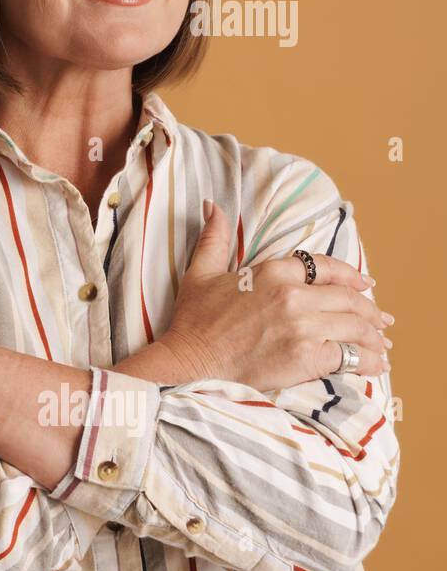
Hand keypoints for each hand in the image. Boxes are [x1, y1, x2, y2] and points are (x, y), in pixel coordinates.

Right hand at [157, 199, 391, 391]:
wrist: (190, 362)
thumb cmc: (194, 322)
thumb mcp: (200, 273)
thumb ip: (213, 238)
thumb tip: (212, 205)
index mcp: (272, 272)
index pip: (326, 267)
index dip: (351, 276)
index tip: (365, 284)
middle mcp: (293, 296)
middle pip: (348, 298)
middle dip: (370, 310)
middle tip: (380, 319)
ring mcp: (302, 327)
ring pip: (355, 326)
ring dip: (373, 336)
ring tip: (381, 343)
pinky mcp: (306, 357)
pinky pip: (351, 357)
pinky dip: (368, 362)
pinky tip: (375, 365)